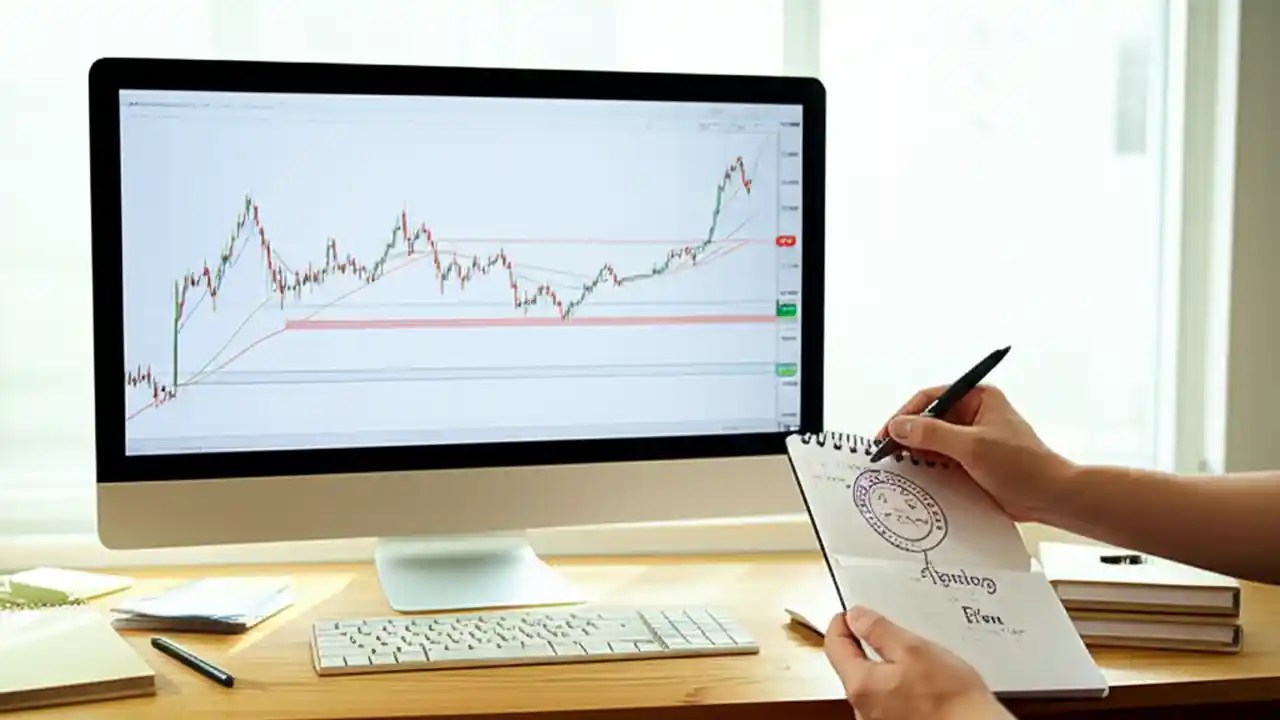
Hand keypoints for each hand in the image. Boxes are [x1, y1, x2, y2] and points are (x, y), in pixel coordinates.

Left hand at [825, 606, 1011, 719]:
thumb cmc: (950, 699)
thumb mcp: (913, 648)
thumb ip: (878, 630)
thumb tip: (856, 617)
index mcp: (860, 685)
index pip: (834, 646)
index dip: (842, 623)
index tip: (851, 613)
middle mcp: (863, 707)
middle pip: (851, 665)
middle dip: (864, 643)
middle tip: (885, 628)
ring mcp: (878, 719)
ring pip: (870, 682)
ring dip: (883, 664)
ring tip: (911, 655)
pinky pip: (887, 697)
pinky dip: (896, 682)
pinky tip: (919, 678)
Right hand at [875, 384, 1073, 522]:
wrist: (1051, 496)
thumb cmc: (1021, 465)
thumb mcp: (972, 446)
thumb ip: (932, 434)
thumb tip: (898, 426)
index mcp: (978, 398)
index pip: (931, 398)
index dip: (906, 414)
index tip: (887, 433)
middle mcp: (974, 414)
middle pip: (929, 419)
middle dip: (909, 434)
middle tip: (888, 452)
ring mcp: (973, 438)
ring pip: (934, 440)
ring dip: (917, 451)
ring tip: (901, 465)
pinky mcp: (973, 460)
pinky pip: (942, 459)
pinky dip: (929, 465)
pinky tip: (919, 475)